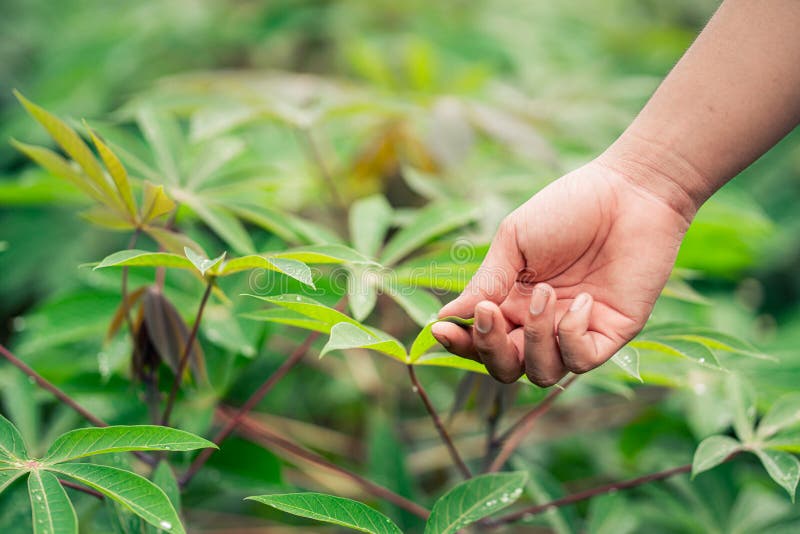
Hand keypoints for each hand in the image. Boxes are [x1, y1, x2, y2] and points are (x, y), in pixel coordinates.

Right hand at [431, 158, 693, 385]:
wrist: (628, 193)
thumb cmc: (567, 209)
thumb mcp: (515, 241)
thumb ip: (485, 282)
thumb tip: (446, 317)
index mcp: (511, 302)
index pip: (479, 341)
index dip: (459, 342)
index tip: (440, 327)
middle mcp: (540, 325)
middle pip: (505, 369)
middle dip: (490, 349)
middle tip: (491, 312)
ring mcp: (576, 332)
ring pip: (542, 374)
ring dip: (533, 338)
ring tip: (544, 292)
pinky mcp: (611, 334)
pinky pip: (580, 361)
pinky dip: (571, 334)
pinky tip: (582, 298)